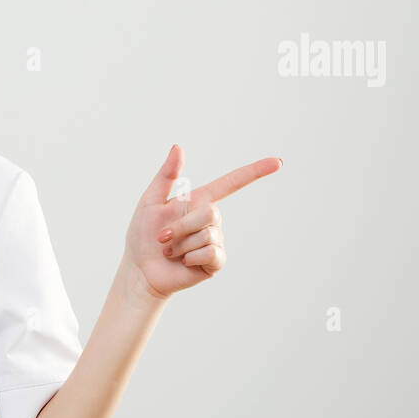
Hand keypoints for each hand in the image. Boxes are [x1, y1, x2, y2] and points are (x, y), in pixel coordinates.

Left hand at [124, 144, 281, 299]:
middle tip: (163, 237)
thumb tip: (178, 147)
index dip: (254, 171)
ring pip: (208, 234)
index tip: (277, 162)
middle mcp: (211, 219)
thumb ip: (166, 176)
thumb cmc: (143, 236)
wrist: (140, 270)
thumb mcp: (150, 201)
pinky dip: (190, 257)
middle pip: (211, 213)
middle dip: (181, 226)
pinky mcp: (216, 261)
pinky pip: (211, 253)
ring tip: (170, 251)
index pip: (232, 183)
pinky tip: (183, 262)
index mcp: (198, 201)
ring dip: (181, 244)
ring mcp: (215, 240)